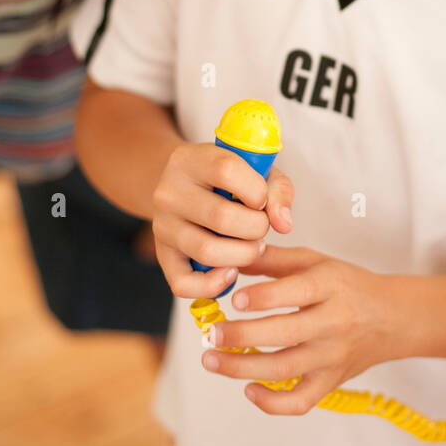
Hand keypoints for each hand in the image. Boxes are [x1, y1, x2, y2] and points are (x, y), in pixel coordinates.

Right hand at [151, 143, 293, 296]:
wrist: (185, 187)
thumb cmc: (227, 179)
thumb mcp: (253, 170)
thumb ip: (277, 190)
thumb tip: (283, 225)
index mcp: (189, 160)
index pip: (226, 171)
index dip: (256, 190)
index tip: (261, 199)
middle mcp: (168, 193)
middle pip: (221, 217)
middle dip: (256, 228)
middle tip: (261, 227)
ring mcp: (162, 227)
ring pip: (206, 251)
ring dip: (243, 255)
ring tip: (252, 246)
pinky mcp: (162, 256)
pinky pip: (183, 283)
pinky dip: (213, 285)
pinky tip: (231, 271)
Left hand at [201, 245, 397, 413]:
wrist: (393, 318)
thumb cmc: (349, 286)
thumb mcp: (317, 262)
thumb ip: (275, 259)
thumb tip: (233, 256)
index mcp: (332, 286)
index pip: (298, 292)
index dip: (264, 296)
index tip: (234, 298)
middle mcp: (335, 322)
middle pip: (287, 334)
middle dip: (243, 336)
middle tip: (212, 334)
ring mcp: (333, 356)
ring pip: (286, 369)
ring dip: (244, 369)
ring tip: (212, 360)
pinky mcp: (332, 381)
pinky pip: (301, 401)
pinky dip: (272, 402)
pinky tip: (249, 389)